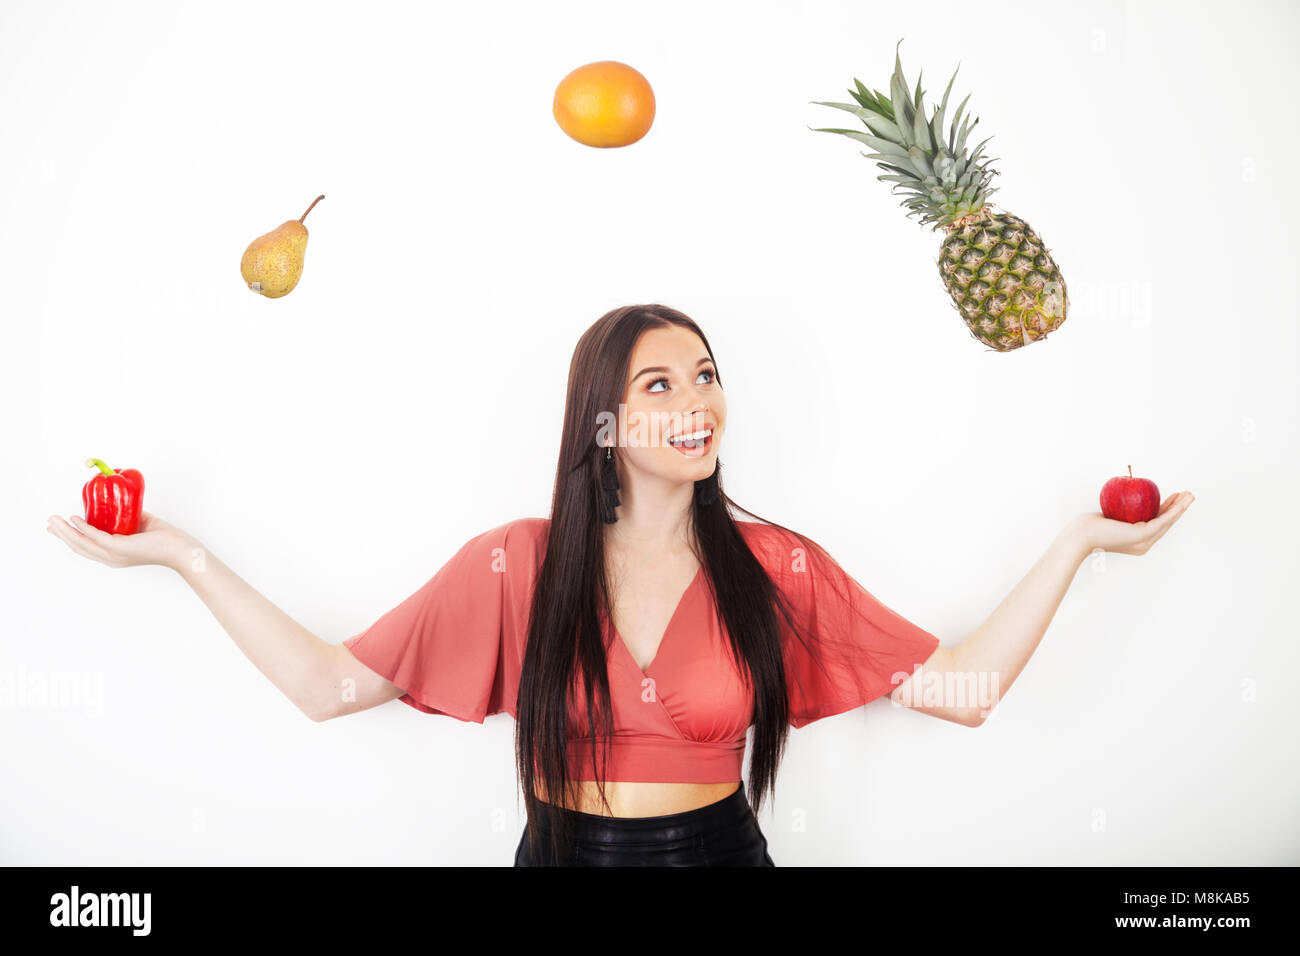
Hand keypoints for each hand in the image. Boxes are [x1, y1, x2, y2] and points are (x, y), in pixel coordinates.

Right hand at [46, 510, 196, 571]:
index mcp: (113, 555)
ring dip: (66, 530)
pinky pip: (97, 536)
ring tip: (54, 519)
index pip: (85, 548)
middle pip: (78, 546)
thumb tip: (120, 503)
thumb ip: (127, 516)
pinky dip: (84, 528)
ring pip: (83, 543)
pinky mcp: (121, 548)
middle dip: (61, 534)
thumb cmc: (165, 538)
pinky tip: (74, 519)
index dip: (68, 538)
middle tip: (48, 523)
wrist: (181, 549)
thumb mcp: (141, 525)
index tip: (56, 529)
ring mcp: (114, 555)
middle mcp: (111, 558)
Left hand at [1068, 491, 1194, 555]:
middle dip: (1179, 508)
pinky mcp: (1142, 535)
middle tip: (1188, 495)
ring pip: (1168, 522)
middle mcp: (1143, 544)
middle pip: (1166, 523)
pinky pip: (1162, 520)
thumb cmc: (1089, 526)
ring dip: (1181, 508)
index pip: (1156, 524)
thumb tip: (1124, 499)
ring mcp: (1144, 541)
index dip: (1167, 511)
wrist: (1080, 536)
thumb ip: (1119, 512)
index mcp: (1137, 541)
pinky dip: (1173, 510)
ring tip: (1189, 495)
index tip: (1173, 498)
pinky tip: (1180, 501)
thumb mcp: (1108, 517)